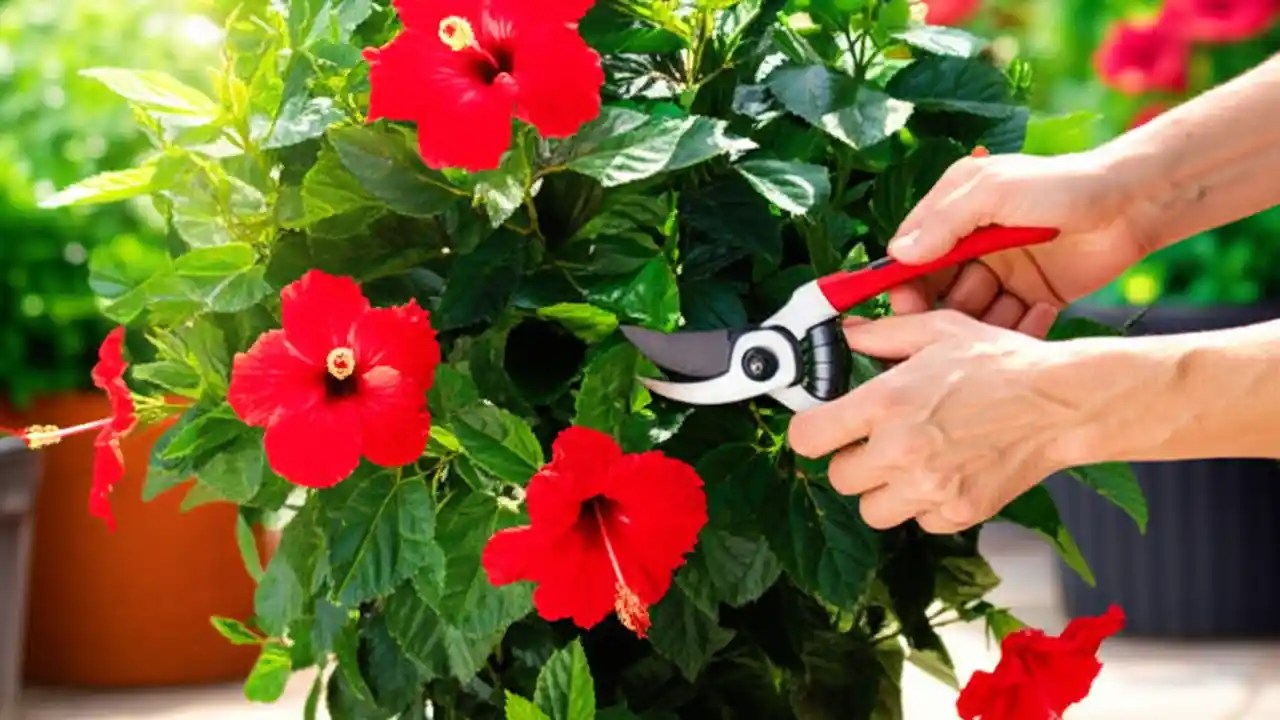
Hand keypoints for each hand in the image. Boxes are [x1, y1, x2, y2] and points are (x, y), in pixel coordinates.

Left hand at [787, 311, 1097, 533]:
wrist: (1062, 404)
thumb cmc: (1003, 364)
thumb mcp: (939, 330)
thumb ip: (882, 334)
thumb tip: (844, 334)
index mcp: (886, 403)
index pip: (808, 437)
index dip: (811, 431)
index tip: (822, 427)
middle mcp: (900, 450)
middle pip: (838, 478)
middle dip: (852, 460)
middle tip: (877, 441)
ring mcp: (929, 488)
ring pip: (872, 510)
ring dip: (882, 490)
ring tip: (908, 464)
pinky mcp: (958, 514)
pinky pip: (918, 522)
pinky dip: (924, 506)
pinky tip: (944, 475)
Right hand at [887, 149, 1157, 332]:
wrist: (1133, 203)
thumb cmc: (1061, 184)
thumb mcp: (993, 191)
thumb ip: (944, 221)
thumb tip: (898, 254)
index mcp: (956, 211)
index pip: (913, 252)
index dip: (901, 279)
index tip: (898, 304)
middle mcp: (975, 244)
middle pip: (937, 290)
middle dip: (936, 311)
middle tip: (943, 328)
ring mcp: (1004, 273)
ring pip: (972, 313)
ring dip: (979, 322)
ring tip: (1003, 315)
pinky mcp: (1034, 298)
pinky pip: (1010, 325)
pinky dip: (1017, 327)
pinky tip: (1040, 308)